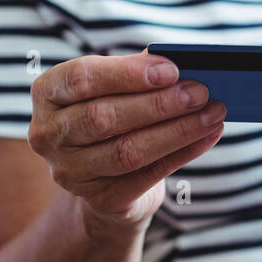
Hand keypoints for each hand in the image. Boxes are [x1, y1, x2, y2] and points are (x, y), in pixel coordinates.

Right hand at [26, 51, 226, 233]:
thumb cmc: (115, 117)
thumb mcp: (116, 89)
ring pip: (129, 150)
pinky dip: (184, 153)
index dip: (127, 74)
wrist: (107, 179)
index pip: (82, 79)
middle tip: (200, 92)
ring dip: (178, 130)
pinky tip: (209, 136)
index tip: (171, 69)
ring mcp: (71, 172)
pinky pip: (149, 175)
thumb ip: (139, 72)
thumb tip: (181, 62)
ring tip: (213, 113)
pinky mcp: (101, 200)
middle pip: (105, 117)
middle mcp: (49, 135)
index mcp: (48, 94)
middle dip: (159, 104)